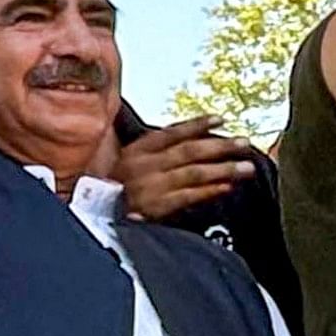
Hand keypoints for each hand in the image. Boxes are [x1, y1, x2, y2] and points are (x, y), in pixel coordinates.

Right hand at [110, 118, 262, 222]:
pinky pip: (187, 197)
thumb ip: (154, 154)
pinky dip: (209, 191)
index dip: (198, 125)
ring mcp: (149, 186)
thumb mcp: (127, 163)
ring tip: (246, 166)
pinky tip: (227, 187)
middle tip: (245, 143)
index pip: (172, 132)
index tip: (221, 118)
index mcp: (137, 150)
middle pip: (189, 151)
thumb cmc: (111, 191)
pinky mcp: (154, 208)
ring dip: (223, 169)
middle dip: (220, 146)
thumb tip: (191, 142)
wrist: (89, 217)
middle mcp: (144, 164)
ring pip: (193, 173)